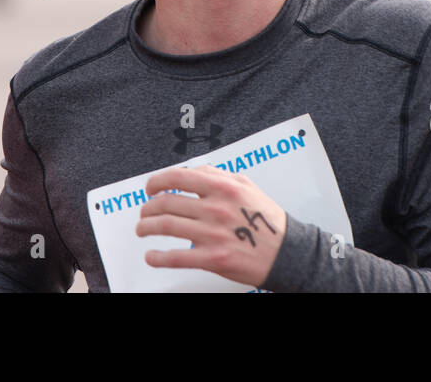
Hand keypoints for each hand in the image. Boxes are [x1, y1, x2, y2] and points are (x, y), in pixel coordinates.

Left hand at [138, 165, 286, 287]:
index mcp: (222, 187)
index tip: (149, 188)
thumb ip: (218, 175)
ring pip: (167, 226)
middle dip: (147, 208)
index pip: (178, 177)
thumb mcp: (246, 186)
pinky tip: (151, 256)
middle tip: (144, 212)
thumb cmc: (266, 219)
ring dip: (147, 227)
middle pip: (167, 202)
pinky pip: (177, 257)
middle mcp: (216, 208)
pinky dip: (158, 257)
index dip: (156, 181)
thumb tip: (190, 171)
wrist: (287, 252)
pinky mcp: (214, 258)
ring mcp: (213, 234)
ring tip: (142, 229)